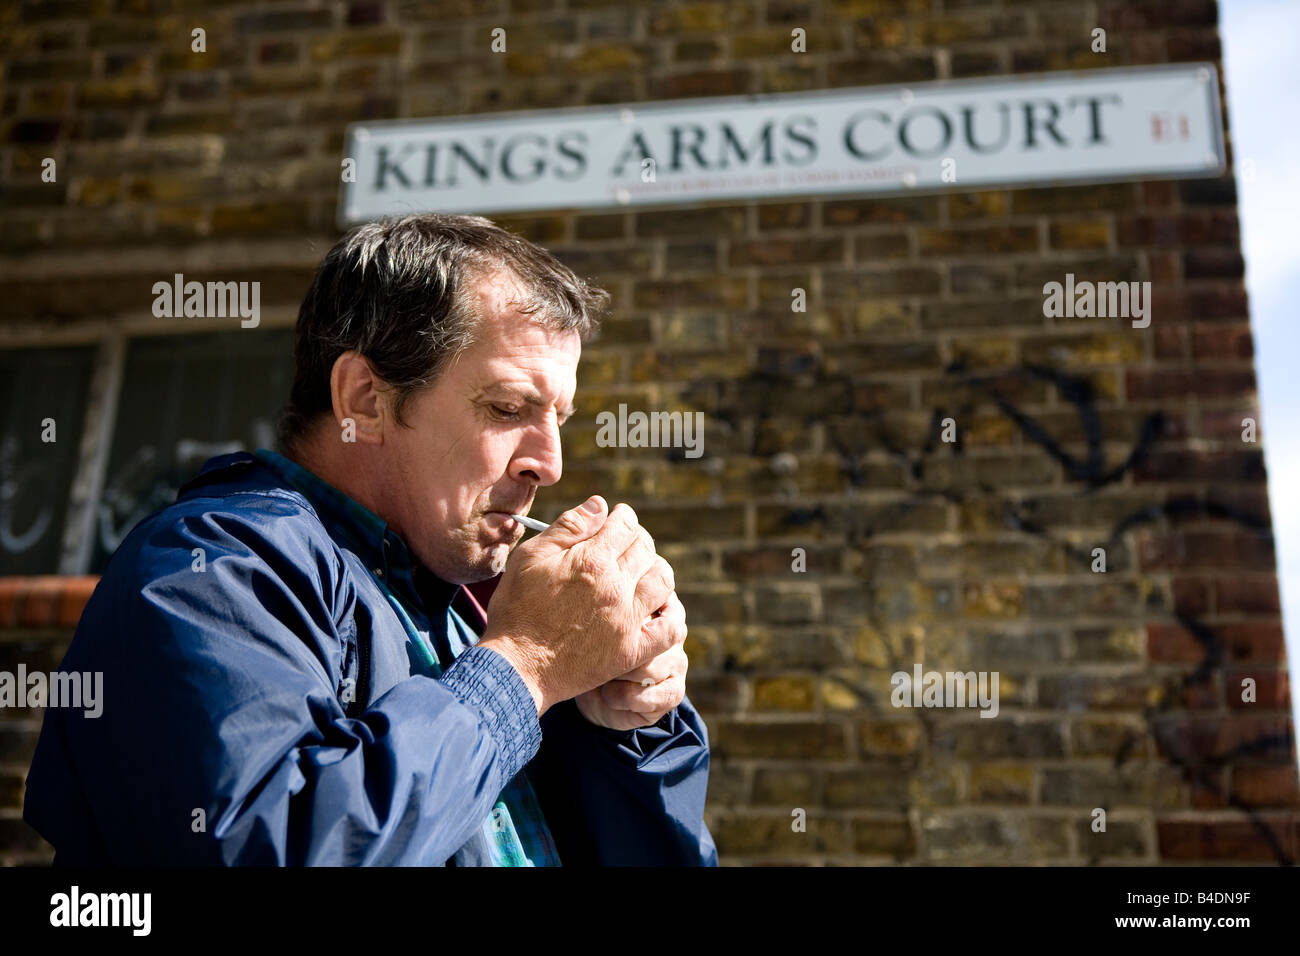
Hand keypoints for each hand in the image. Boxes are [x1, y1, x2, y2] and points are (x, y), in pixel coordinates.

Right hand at [477, 496, 675, 716]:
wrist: (515, 666)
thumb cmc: (516, 609)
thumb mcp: (530, 557)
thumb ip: (568, 527)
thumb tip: (599, 504)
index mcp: (592, 560)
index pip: (625, 524)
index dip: (621, 516)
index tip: (616, 518)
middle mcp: (616, 587)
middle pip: (646, 548)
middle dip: (638, 538)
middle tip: (627, 542)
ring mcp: (628, 620)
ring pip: (663, 580)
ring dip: (656, 568)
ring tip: (642, 570)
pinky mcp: (631, 650)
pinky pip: (669, 629)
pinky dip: (671, 614)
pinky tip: (659, 608)